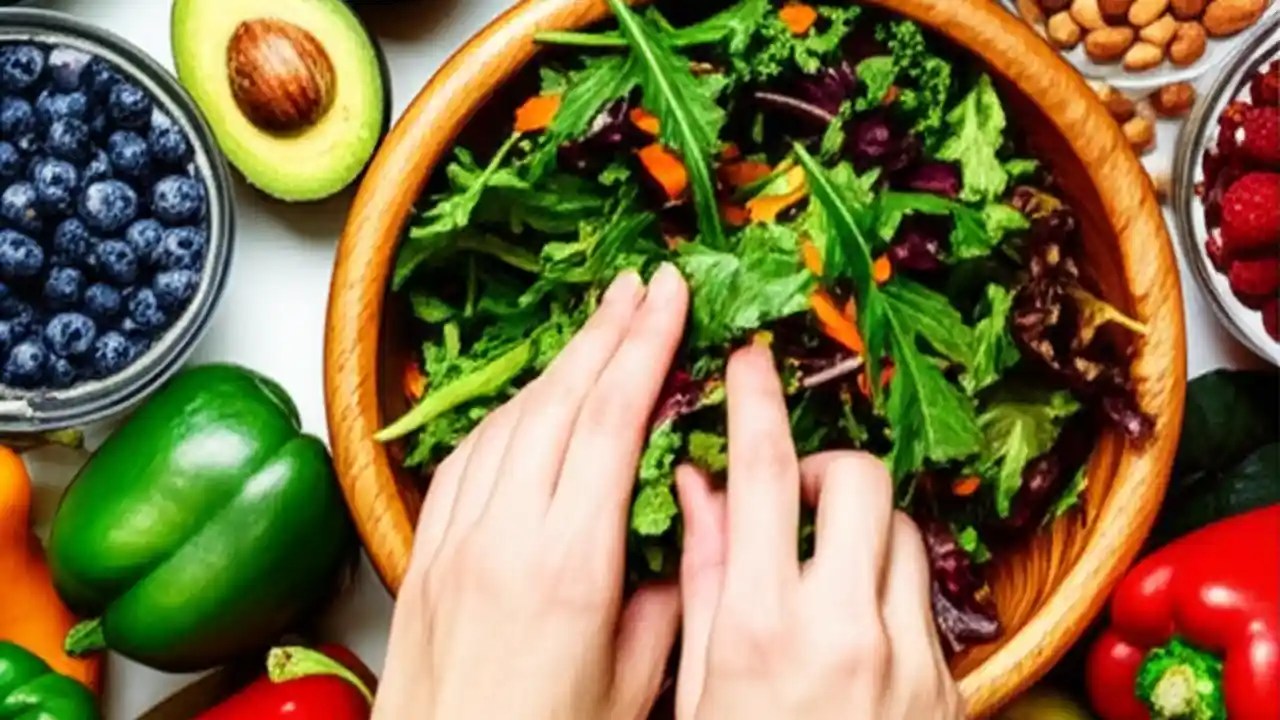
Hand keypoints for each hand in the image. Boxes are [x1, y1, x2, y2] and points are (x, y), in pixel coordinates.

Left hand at [375, 265, 689, 719]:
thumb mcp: (633, 683)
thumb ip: (668, 601)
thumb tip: (686, 538)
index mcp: (567, 565)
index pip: (608, 423)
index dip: (644, 348)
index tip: (670, 299)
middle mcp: (502, 536)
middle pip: (558, 401)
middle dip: (607, 332)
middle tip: (643, 285)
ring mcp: (455, 538)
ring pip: (509, 419)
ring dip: (558, 364)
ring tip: (599, 328)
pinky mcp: (427, 551)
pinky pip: (468, 455)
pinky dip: (508, 413)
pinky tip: (531, 402)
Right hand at [675, 346, 961, 719]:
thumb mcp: (697, 685)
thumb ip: (705, 575)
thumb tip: (696, 484)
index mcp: (761, 627)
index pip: (761, 475)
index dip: (753, 402)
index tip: (749, 362)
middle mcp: (844, 629)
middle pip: (856, 479)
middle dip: (822, 465)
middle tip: (789, 493)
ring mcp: (908, 656)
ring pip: (900, 529)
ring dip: (858, 525)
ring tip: (820, 561)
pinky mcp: (946, 684)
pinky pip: (922, 596)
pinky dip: (887, 586)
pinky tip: (852, 624)